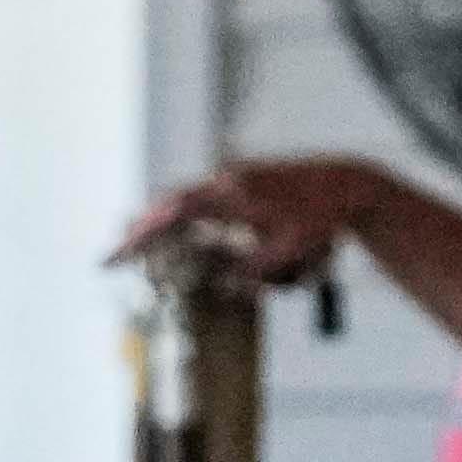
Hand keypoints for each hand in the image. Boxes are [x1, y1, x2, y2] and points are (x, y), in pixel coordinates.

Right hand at [117, 156, 373, 292]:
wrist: (347, 183)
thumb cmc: (322, 218)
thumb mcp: (290, 249)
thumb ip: (254, 269)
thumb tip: (223, 286)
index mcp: (233, 196)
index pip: (173, 215)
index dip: (140, 236)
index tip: (114, 255)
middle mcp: (227, 180)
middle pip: (170, 203)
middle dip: (141, 229)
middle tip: (116, 254)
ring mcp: (234, 176)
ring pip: (184, 196)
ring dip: (160, 218)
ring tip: (133, 236)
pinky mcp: (243, 177)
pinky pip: (202, 195)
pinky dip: (182, 210)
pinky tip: (173, 220)